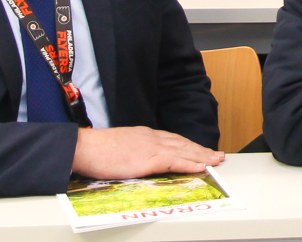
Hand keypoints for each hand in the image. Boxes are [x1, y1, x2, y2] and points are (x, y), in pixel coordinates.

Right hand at [72, 126, 222, 179]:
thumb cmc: (96, 149)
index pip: (173, 139)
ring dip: (201, 156)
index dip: (189, 145)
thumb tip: (138, 159)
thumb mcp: (120, 146)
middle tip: (216, 156)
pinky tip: (200, 167)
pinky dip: (189, 164)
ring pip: (183, 151)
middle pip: (183, 143)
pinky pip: (174, 161)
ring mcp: (151, 148)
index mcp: (144, 134)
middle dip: (201, 150)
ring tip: (215, 161)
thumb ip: (133, 150)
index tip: (200, 149)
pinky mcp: (147, 159)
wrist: (84, 147)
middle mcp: (151, 138)